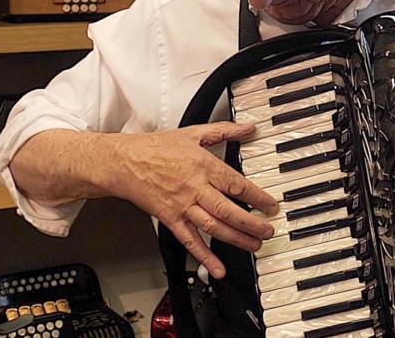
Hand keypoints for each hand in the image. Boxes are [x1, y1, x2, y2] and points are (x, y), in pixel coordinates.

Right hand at [106, 122, 277, 278]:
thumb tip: (248, 127)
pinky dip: (205, 256)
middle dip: (251, 223)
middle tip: (268, 230)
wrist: (123, 162)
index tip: (271, 206)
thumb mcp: (193, 133)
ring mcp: (182, 206)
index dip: (257, 197)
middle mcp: (195, 188)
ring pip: (213, 227)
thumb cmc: (155, 148)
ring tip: (255, 245)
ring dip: (236, 239)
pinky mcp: (170, 219)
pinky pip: (190, 240)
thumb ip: (224, 130)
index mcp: (203, 166)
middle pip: (228, 209)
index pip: (237, 184)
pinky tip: (218, 268)